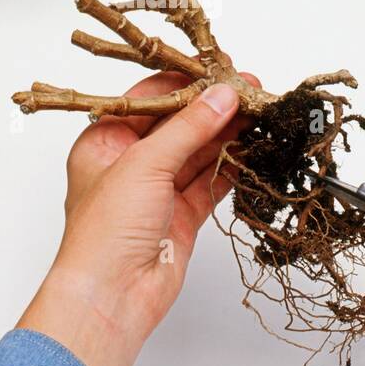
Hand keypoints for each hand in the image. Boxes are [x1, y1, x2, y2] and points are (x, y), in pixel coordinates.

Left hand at [18, 72, 252, 365]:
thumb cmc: (105, 231)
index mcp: (104, 141)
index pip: (149, 98)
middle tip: (249, 89)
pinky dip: (232, 164)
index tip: (220, 69)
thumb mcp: (144, 164)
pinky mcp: (181, 215)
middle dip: (213, 107)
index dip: (186, 81)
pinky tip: (253, 146)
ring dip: (227, 133)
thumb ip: (189, 128)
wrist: (112, 297)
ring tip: (259, 112)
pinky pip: (210, 181)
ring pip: (198, 151)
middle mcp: (129, 163)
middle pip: (178, 124)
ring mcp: (156, 190)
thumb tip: (222, 95)